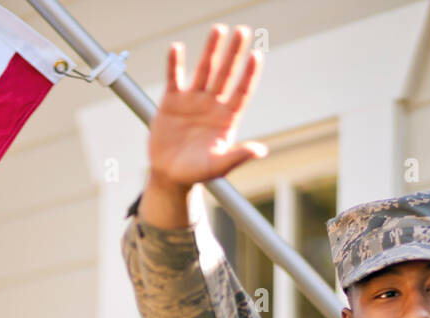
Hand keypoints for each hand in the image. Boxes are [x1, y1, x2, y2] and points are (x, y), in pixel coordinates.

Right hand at [147, 24, 266, 190]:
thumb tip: (260, 151)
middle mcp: (212, 104)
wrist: (169, 175)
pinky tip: (176, 48)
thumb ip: (237, 156)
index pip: (242, 91)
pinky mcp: (171, 101)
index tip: (257, 55)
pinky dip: (174, 64)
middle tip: (243, 31)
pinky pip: (174, 78)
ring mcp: (192, 100)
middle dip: (234, 53)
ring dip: (211, 50)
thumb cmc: (197, 173)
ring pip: (204, 70)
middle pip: (226, 73)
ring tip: (219, 29)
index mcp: (227, 118)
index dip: (249, 74)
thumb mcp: (218, 166)